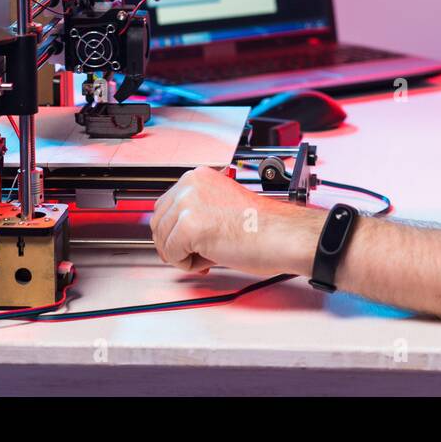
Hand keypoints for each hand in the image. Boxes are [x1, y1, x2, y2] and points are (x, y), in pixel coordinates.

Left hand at [150, 166, 325, 277]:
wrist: (282, 235)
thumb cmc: (262, 226)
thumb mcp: (221, 206)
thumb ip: (196, 212)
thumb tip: (172, 233)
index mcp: (199, 176)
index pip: (166, 206)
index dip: (176, 231)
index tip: (191, 243)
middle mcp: (190, 184)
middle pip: (158, 222)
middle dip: (173, 244)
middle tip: (196, 256)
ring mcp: (188, 203)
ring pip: (162, 239)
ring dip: (181, 255)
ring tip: (208, 256)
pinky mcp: (190, 225)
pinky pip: (172, 254)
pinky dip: (187, 265)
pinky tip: (210, 259)